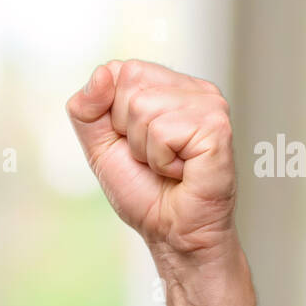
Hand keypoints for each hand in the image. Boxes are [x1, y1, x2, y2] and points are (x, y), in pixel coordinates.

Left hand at [65, 60, 283, 305]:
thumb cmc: (145, 193)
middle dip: (128, 134)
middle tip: (153, 161)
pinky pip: (164, 132)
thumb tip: (100, 73)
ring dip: (146, 151)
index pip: (119, 71)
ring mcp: (210, 106)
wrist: (173, 234)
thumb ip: (88, 109)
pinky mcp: (218, 128)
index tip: (134, 145)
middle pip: (129, 88)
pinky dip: (162, 161)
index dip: (112, 116)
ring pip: (145, 108)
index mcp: (170, 86)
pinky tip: (183, 172)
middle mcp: (194, 89)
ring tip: (169, 168)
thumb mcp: (101, 147)